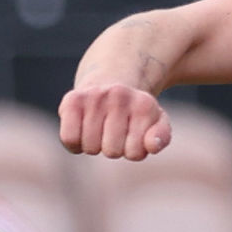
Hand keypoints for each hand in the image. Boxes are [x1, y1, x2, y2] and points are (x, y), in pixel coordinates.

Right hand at [55, 79, 170, 160]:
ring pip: (90, 147)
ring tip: (99, 128)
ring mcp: (96, 96)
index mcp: (145, 105)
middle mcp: (120, 96)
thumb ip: (161, 136)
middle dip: (113, 148)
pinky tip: (82, 132)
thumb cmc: (134, 112)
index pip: (135, 153)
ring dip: (94, 145)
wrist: (110, 78)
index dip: (132, 152)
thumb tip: (152, 146)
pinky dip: (74, 144)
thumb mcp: (155, 121)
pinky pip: (70, 139)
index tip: (133, 136)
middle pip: (111, 151)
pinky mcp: (73, 99)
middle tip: (113, 131)